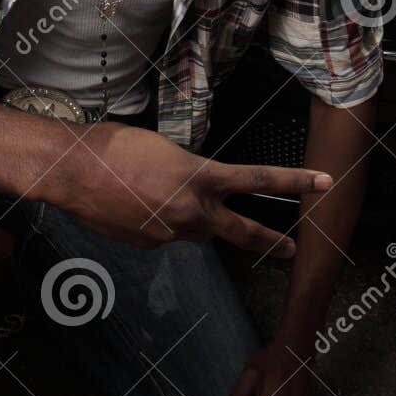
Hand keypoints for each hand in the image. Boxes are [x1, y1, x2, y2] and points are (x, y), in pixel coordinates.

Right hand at [50, 123, 331, 255]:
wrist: (72, 172)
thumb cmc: (113, 146)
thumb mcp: (163, 148)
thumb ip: (189, 170)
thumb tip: (195, 187)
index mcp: (200, 177)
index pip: (259, 179)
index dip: (295, 181)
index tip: (323, 182)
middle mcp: (192, 210)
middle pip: (242, 231)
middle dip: (271, 241)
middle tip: (292, 249)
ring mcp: (170, 233)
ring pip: (195, 230)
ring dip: (190, 219)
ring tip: (155, 194)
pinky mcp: (149, 246)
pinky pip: (163, 234)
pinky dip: (155, 221)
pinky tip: (129, 204)